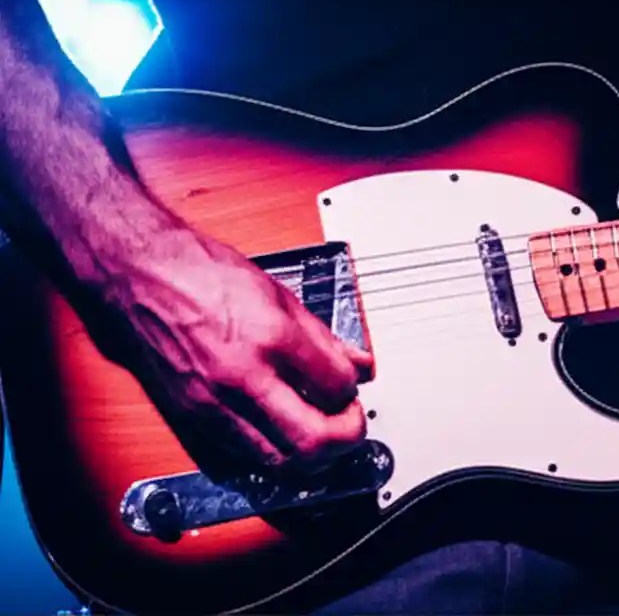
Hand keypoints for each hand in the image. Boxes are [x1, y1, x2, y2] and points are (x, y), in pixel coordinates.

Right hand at [95, 228, 372, 474]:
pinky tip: (285, 431)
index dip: (353, 390)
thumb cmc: (201, 275)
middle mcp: (243, 379)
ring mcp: (215, 406)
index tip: (351, 384)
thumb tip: (358, 364)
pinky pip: (247, 457)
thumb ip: (323, 337)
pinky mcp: (194, 421)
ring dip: (313, 456)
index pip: (336, 388)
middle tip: (350, 421)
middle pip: (313, 442)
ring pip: (279, 463)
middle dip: (345, 438)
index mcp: (271, 338)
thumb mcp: (277, 294)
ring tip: (322, 430)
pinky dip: (275, 453)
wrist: (139, 278)